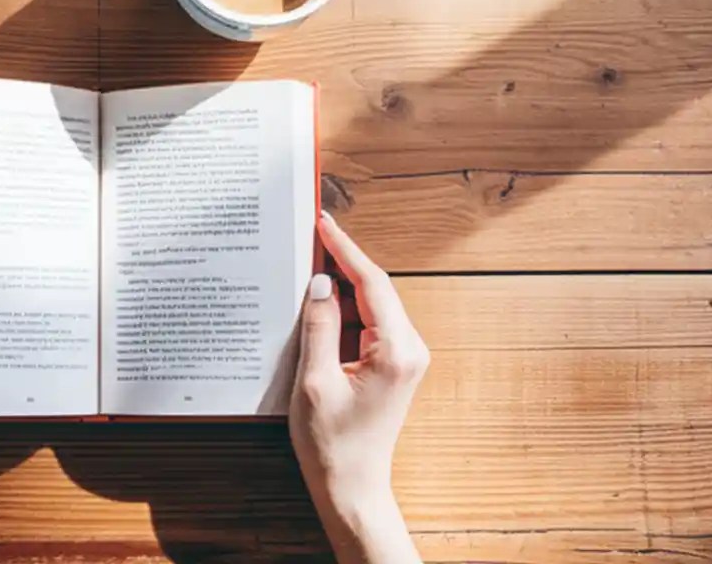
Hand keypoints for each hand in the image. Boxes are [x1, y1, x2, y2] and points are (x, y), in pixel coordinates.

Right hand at [290, 211, 427, 563]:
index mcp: (396, 350)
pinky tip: (315, 304)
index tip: (322, 223)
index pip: (371, 283)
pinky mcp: (391, 364)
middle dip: (339, 262)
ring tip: (302, 267)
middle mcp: (408, 349)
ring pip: (368, 304)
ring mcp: (403, 357)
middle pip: (373, 289)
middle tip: (306, 236)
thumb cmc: (333, 444)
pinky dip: (341, 310)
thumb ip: (318, 326)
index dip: (344, 249)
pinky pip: (366, 323)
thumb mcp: (314, 381)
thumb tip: (317, 283)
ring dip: (338, 287)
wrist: (352, 487)